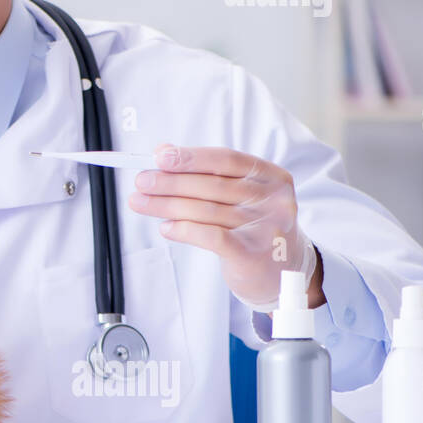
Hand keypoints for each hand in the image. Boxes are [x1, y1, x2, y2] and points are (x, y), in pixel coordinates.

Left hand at [127, 143, 322, 308]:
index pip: (226, 160)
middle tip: (141, 181)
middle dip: (170, 182)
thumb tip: (164, 151)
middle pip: (212, 185)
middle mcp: (273, 200)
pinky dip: (183, 230)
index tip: (159, 157)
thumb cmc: (253, 226)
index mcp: (272, 177)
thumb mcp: (239, 195)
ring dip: (166, 205)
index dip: (191, 157)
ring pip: (206, 211)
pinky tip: (165, 227)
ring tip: (140, 202)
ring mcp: (265, 228)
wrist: (282, 271)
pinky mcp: (252, 254)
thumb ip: (206, 173)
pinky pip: (210, 237)